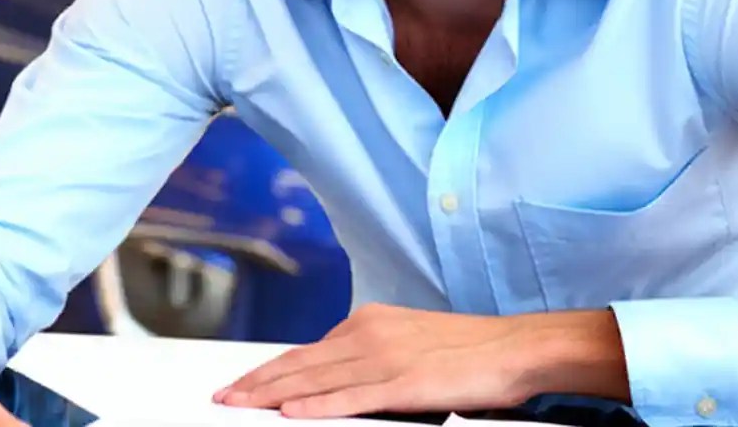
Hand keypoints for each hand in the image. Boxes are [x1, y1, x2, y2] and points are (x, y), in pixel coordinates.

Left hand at [213, 304, 629, 419]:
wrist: (515, 346)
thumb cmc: (468, 348)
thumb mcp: (407, 339)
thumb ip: (368, 352)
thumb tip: (334, 370)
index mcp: (369, 323)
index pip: (305, 351)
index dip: (268, 370)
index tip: (240, 383)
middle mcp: (369, 335)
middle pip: (299, 364)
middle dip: (255, 382)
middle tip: (222, 397)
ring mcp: (385, 360)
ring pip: (315, 381)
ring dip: (272, 395)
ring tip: (240, 405)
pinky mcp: (405, 385)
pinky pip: (351, 399)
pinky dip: (318, 407)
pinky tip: (292, 414)